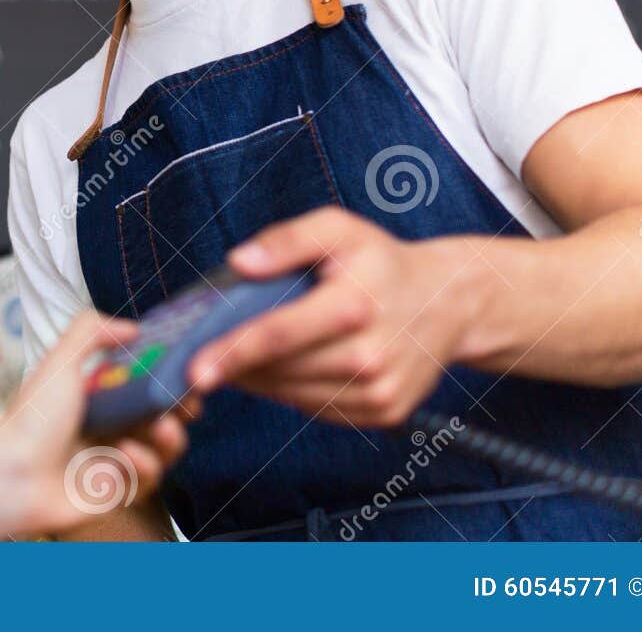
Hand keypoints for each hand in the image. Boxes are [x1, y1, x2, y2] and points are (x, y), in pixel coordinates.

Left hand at [0, 312, 193, 535]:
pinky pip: (148, 478)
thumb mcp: (60, 362)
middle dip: (180, 407)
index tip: (186, 369)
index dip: (167, 375)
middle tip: (192, 401)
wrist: (13, 476)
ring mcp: (114, 459)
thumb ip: (92, 332)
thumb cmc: (33, 418)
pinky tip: (126, 455)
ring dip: (170, 436)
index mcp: (94, 394)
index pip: (142, 381)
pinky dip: (144, 463)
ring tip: (164, 426)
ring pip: (163, 448)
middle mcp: (107, 425)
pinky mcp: (118, 491)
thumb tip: (132, 327)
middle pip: (161, 414)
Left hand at [188, 206, 478, 428]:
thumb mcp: (337, 229)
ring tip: (240, 355)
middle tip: (200, 356)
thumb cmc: (381, 261)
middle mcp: (370, 355)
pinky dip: (293, 390)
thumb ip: (285, 240)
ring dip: (260, 378)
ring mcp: (380, 391)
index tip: (193, 370)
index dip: (232, 353)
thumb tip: (239, 263)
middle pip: (282, 369)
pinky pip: (317, 408)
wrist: (447, 301)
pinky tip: (288, 365)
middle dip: (235, 365)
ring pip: (294, 394)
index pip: (280, 334)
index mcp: (354, 305)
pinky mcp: (384, 412)